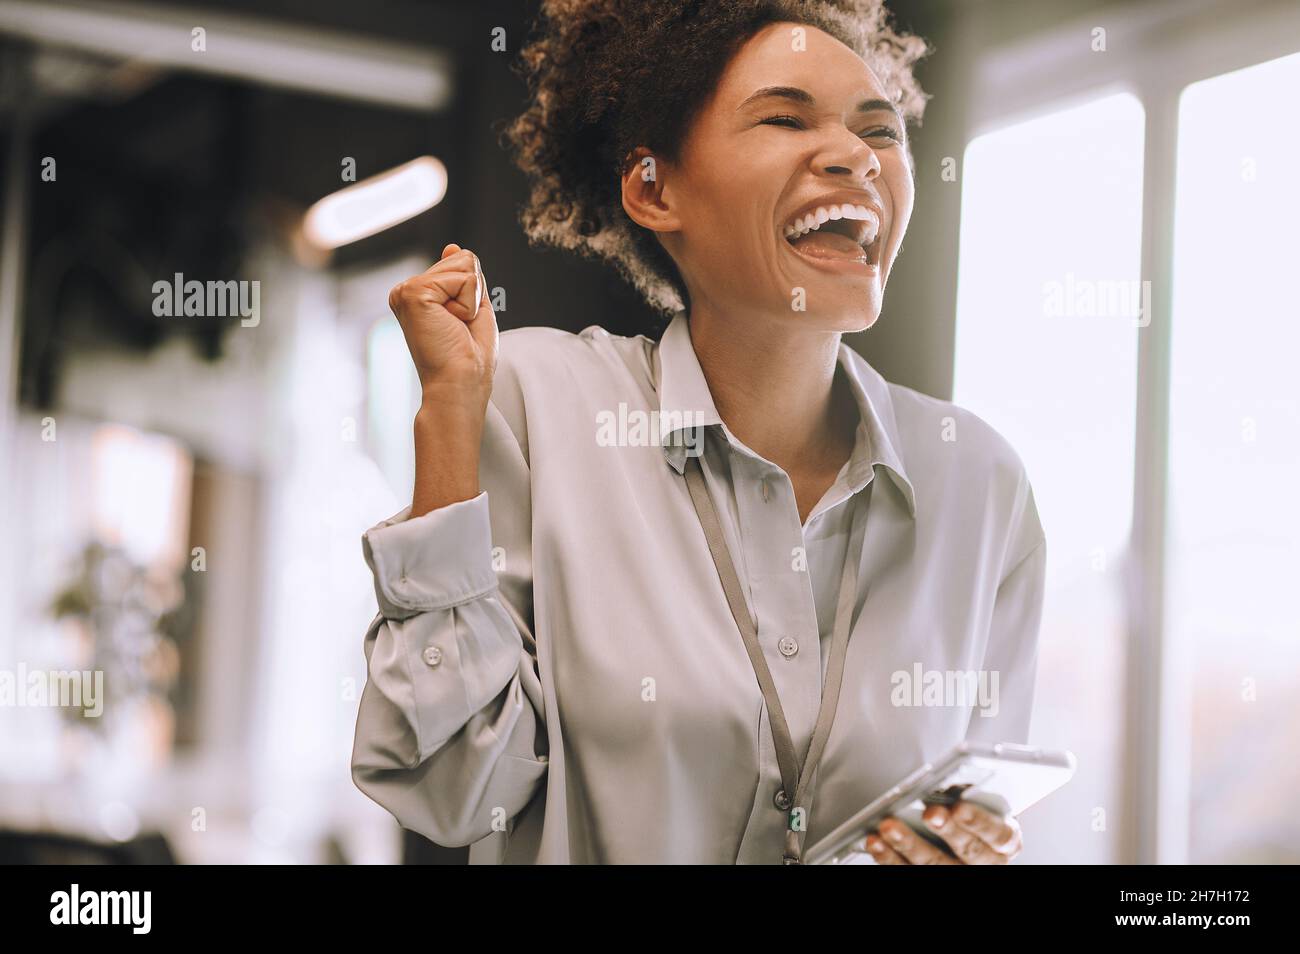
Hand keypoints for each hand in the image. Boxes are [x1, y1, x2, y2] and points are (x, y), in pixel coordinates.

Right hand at [390, 244, 497, 515]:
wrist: (458, 385)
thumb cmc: (467, 360)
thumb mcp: (472, 310)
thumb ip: (465, 278)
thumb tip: (453, 247)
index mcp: (418, 296)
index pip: (460, 265)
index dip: (473, 295)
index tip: (459, 326)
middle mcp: (406, 291)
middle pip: (462, 260)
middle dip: (473, 295)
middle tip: (458, 328)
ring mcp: (406, 291)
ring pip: (463, 265)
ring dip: (470, 300)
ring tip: (454, 327)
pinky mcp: (413, 294)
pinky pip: (462, 276)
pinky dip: (467, 302)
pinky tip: (450, 323)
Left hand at [863, 801, 1021, 864]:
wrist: (962, 831)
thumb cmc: (970, 809)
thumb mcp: (977, 799)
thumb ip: (965, 792)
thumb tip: (940, 786)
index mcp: (1005, 841)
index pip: (998, 835)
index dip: (979, 821)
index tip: (959, 807)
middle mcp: (985, 863)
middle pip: (966, 851)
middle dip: (946, 831)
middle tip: (929, 814)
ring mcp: (957, 873)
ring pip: (934, 866)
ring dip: (908, 845)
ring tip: (888, 826)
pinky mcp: (930, 878)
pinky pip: (907, 872)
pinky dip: (889, 858)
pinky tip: (876, 842)